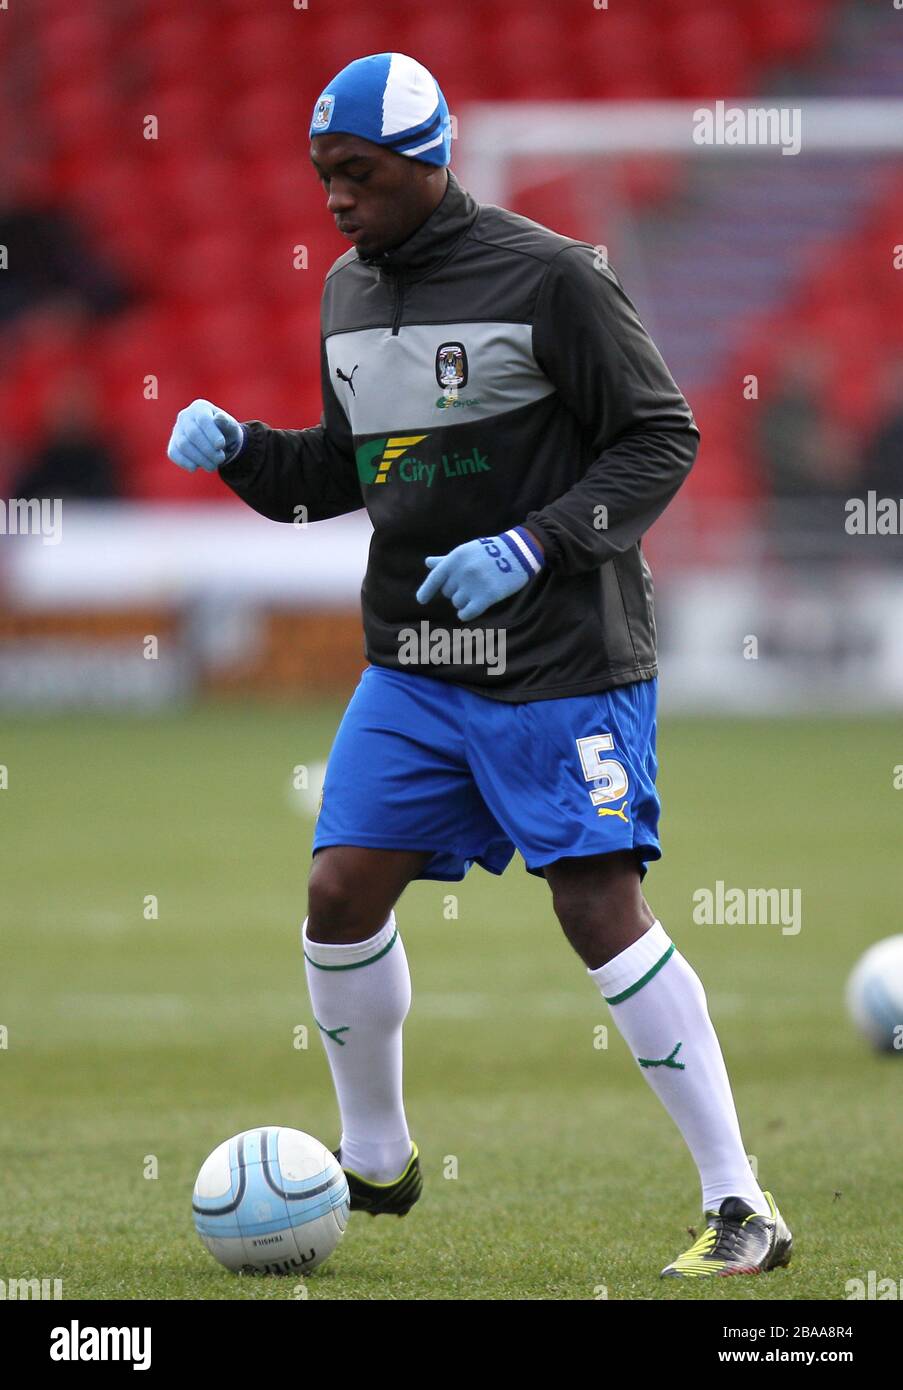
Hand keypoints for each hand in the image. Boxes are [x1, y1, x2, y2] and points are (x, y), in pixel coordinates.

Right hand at [167, 399, 243, 472]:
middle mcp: (185, 416)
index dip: (212, 433)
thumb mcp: (231, 427)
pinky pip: (174, 453)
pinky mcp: (172, 444)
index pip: (203, 419)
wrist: (218, 444)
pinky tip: (195, 468)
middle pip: (193, 434)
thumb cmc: (225, 432)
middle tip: (220, 459)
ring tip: (213, 466)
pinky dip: (184, 462)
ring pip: (183, 445)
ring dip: (199, 458)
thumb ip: (227, 423)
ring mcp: (177, 430)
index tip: (221, 445)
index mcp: (200, 408)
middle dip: (208, 450)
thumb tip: (219, 418)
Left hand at [416, 528, 543, 620]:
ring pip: (457, 603)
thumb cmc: (490, 551)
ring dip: (464, 601)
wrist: (519, 553)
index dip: (426, 591)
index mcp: (455, 558)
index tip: (421, 600)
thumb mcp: (466, 551)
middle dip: (456, 591)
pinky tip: (468, 612)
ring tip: (477, 591)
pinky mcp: (487, 596)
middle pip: (447, 593)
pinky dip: (465, 614)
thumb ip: (446, 560)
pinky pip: (468, 612)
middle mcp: (462, 571)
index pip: (434, 578)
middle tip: (471, 583)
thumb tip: (427, 563)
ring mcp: (474, 584)